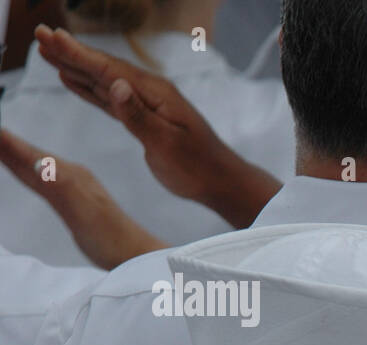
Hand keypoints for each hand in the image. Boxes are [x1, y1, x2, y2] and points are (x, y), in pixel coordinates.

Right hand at [0, 129, 164, 268]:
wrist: (139, 255)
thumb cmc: (113, 238)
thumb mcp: (82, 210)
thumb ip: (59, 185)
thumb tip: (35, 162)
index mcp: (69, 174)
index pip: (27, 153)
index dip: (4, 141)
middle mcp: (70, 175)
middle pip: (28, 154)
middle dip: (3, 141)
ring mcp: (73, 187)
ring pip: (34, 164)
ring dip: (12, 152)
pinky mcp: (74, 201)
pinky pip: (42, 179)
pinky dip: (25, 169)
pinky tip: (23, 168)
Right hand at [32, 24, 280, 226]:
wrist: (219, 180)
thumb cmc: (197, 166)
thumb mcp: (166, 143)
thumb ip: (138, 116)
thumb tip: (115, 85)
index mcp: (155, 94)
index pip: (109, 70)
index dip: (78, 54)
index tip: (51, 37)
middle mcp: (149, 93)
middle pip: (103, 69)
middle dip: (71, 52)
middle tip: (40, 35)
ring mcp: (147, 104)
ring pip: (104, 81)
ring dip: (76, 67)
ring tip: (48, 52)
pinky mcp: (144, 119)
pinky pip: (111, 99)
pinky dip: (89, 88)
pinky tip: (73, 81)